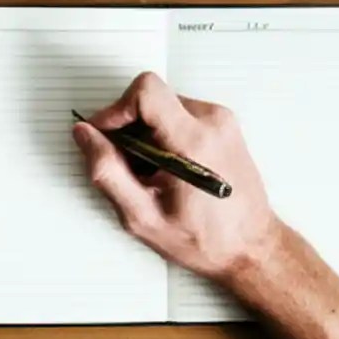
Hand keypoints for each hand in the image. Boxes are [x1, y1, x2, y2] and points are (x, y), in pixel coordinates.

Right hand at [73, 72, 282, 281]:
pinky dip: (164, 135)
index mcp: (194, 142)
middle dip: (128, 128)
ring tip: (151, 174)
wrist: (252, 248)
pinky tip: (167, 169)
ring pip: (163, 106)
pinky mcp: (223, 124)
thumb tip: (86, 137)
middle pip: (150, 98)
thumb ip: (108, 172)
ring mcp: (222, 121)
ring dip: (146, 134)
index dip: (115, 109)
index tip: (105, 133)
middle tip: (128, 165)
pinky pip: (179, 113)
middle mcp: (212, 123)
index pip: (146, 91)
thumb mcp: (143, 218)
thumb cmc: (208, 240)